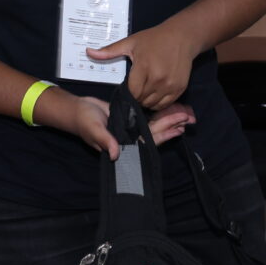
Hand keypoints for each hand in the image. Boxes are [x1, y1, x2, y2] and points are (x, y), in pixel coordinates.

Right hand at [46, 90, 196, 159]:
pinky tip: (171, 110)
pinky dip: (159, 114)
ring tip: (187, 114)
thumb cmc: (82, 121)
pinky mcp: (129, 118)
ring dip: (169, 120)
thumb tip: (116, 154)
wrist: (75, 110)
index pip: (148, 141)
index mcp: (124, 144)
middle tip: (190, 117)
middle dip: (172, 125)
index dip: (164, 135)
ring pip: (154, 126)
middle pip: (156, 133)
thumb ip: (105, 141)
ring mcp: (130, 129)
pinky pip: (148, 118)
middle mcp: (130, 138)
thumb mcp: (93, 129)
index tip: (179, 128)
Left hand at [88, 19, 198, 110]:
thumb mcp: (130, 42)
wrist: (182, 37)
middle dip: (136, 97)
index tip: (126, 89)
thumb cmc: (154, 39)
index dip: (127, 93)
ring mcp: (170, 85)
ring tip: (145, 91)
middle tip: (136, 89)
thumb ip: (109, 51)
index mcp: (144, 67)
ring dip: (147, 101)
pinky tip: (155, 93)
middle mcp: (158, 79)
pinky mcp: (180, 88)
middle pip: (142, 100)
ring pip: (153, 104)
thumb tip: (88, 52)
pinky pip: (165, 104)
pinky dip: (158, 102)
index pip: (132, 92)